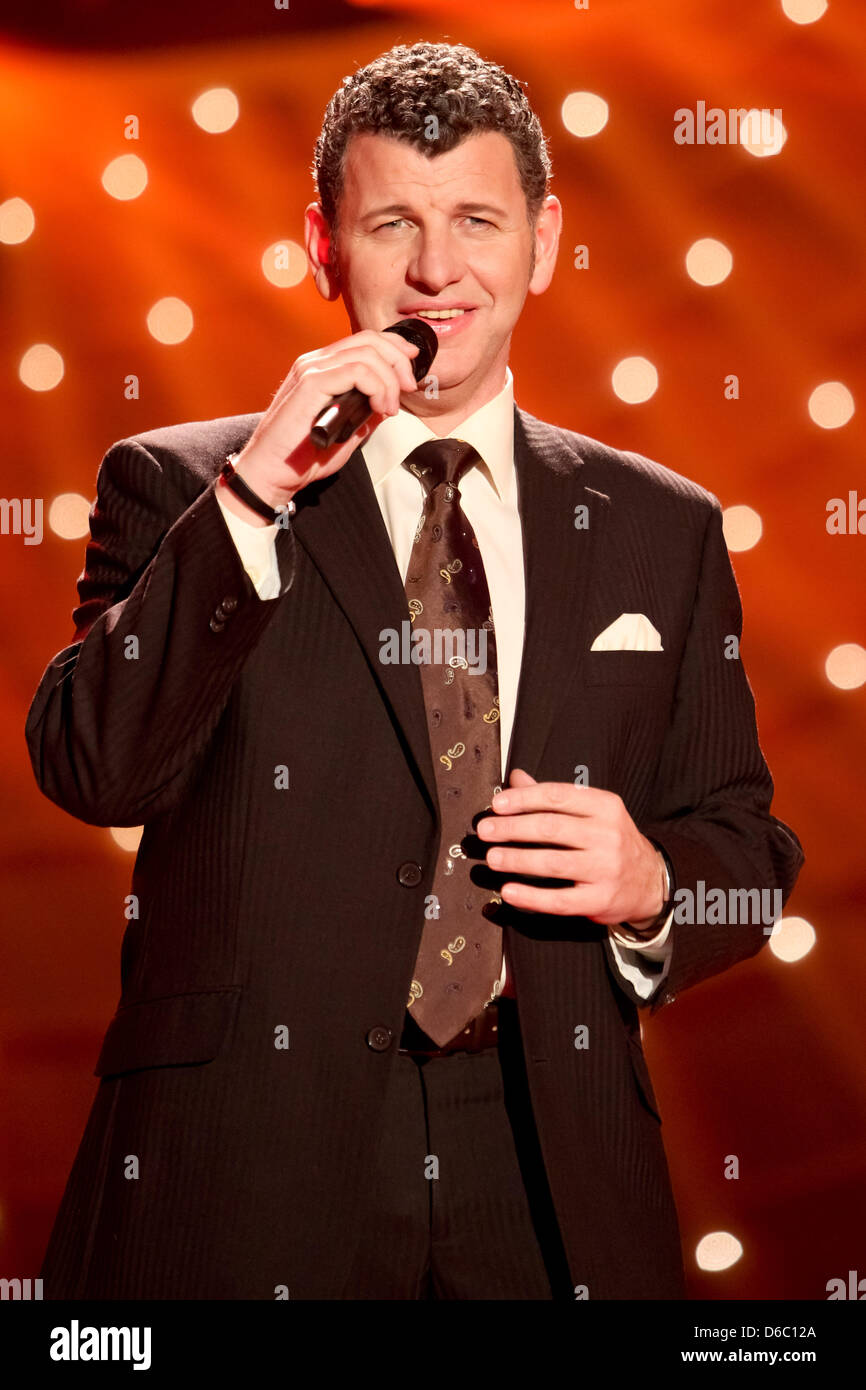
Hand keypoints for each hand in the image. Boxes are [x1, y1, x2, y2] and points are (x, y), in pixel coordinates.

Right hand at [220, 328, 420, 524]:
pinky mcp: (310, 384)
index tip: (411, 369)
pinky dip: (377, 386)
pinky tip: (379, 407)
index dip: (394, 348)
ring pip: (366, 354)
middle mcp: (314, 362)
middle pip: (369, 340)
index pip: (364, 341)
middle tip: (409, 388)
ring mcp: (310, 370)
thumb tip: (387, 404)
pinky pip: (356, 371)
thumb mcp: (346, 432)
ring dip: (390, 379)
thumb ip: (365, 414)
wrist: (271, 474)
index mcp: (321, 368)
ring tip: (390, 407)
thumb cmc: (302, 457)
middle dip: (399, 361)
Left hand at [476, 769, 665, 927]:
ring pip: (553, 863)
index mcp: (605, 806)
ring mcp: (606, 869)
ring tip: (492, 858)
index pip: (558, 797)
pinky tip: (509, 892)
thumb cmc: (611, 841)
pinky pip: (560, 900)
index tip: (497, 805)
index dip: (524, 799)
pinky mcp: (601, 900)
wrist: (650, 880)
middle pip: (551, 829)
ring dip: (517, 860)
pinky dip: (531, 897)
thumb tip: (516, 778)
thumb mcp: (592, 812)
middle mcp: (608, 835)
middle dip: (513, 829)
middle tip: (485, 831)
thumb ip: (554, 798)